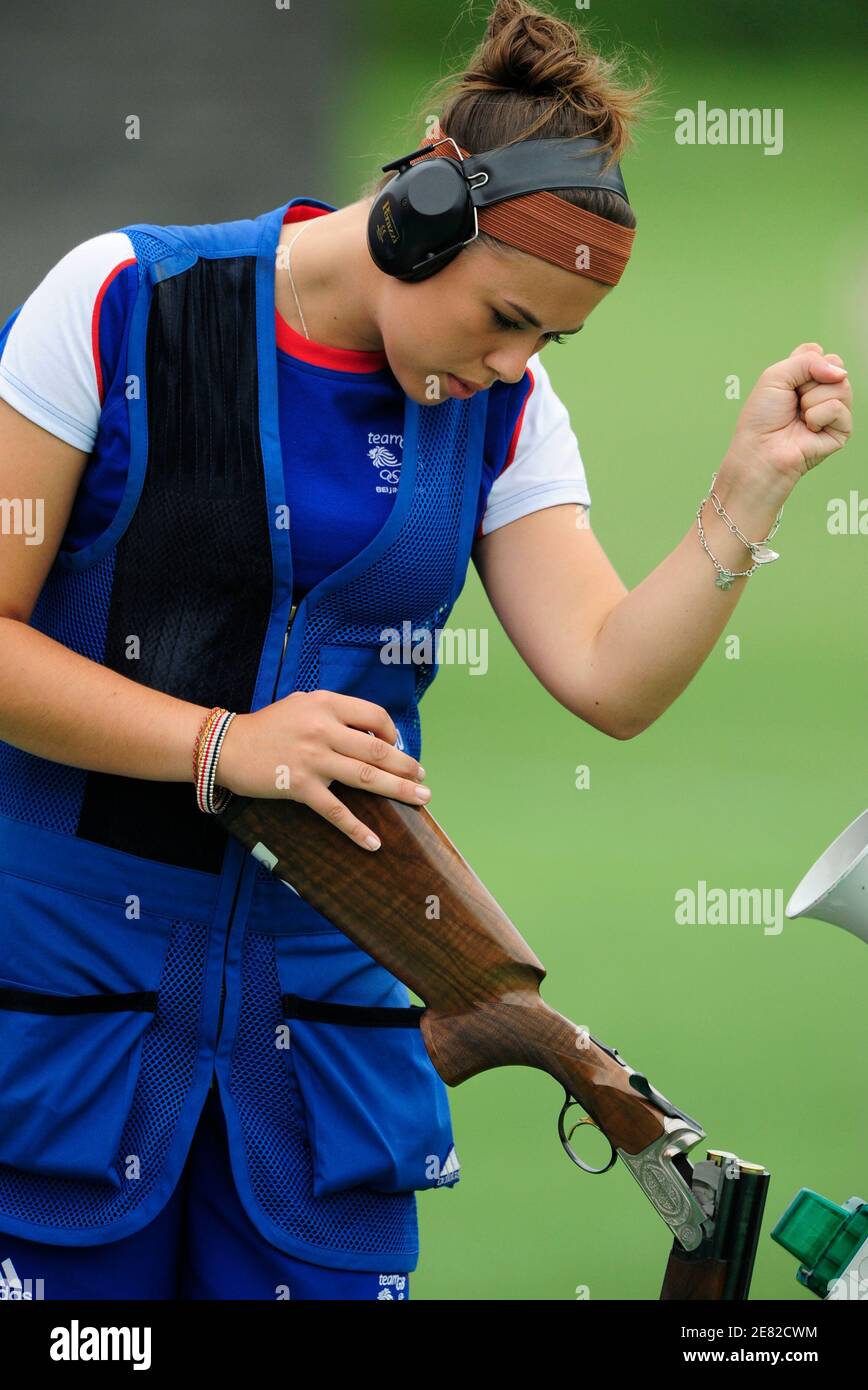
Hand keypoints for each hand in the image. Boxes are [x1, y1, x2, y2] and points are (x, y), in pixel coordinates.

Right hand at [215, 690, 430, 850]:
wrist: (227, 746)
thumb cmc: (267, 726)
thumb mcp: (302, 704)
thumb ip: (333, 713)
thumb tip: (370, 732)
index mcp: (326, 704)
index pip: (374, 716)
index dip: (392, 733)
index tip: (397, 748)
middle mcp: (323, 729)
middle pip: (377, 749)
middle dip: (406, 766)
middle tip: (423, 778)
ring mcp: (313, 759)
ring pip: (366, 777)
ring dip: (398, 790)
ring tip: (421, 798)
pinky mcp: (300, 786)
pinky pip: (335, 811)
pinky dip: (357, 829)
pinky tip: (374, 842)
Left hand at [726, 343, 852, 500]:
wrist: (760, 451)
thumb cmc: (761, 419)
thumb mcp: (775, 376)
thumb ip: (807, 360)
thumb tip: (839, 372)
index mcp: (804, 377)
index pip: (817, 352)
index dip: (801, 364)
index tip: (786, 382)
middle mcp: (821, 391)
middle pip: (835, 364)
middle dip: (808, 382)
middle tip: (793, 401)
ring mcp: (834, 409)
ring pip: (841, 385)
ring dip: (812, 400)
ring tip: (799, 416)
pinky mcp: (841, 429)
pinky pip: (839, 408)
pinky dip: (818, 417)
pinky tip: (808, 428)